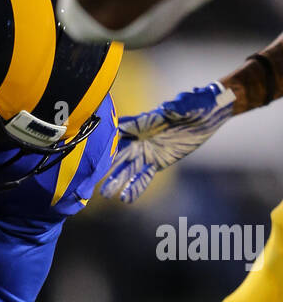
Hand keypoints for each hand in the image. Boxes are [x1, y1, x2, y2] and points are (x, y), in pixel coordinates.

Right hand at [99, 82, 235, 203]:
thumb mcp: (190, 104)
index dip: (109, 137)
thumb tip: (168, 109)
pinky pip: (144, 176)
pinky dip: (136, 187)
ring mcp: (148, 151)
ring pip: (128, 167)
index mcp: (146, 121)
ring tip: (105, 194)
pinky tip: (126, 199)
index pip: (123, 128)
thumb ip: (178, 107)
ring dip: (117, 180)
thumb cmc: (198, 103)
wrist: (210, 113)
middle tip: (93, 176)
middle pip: (120, 152)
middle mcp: (141, 137)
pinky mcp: (157, 162)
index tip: (95, 146)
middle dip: (107, 164)